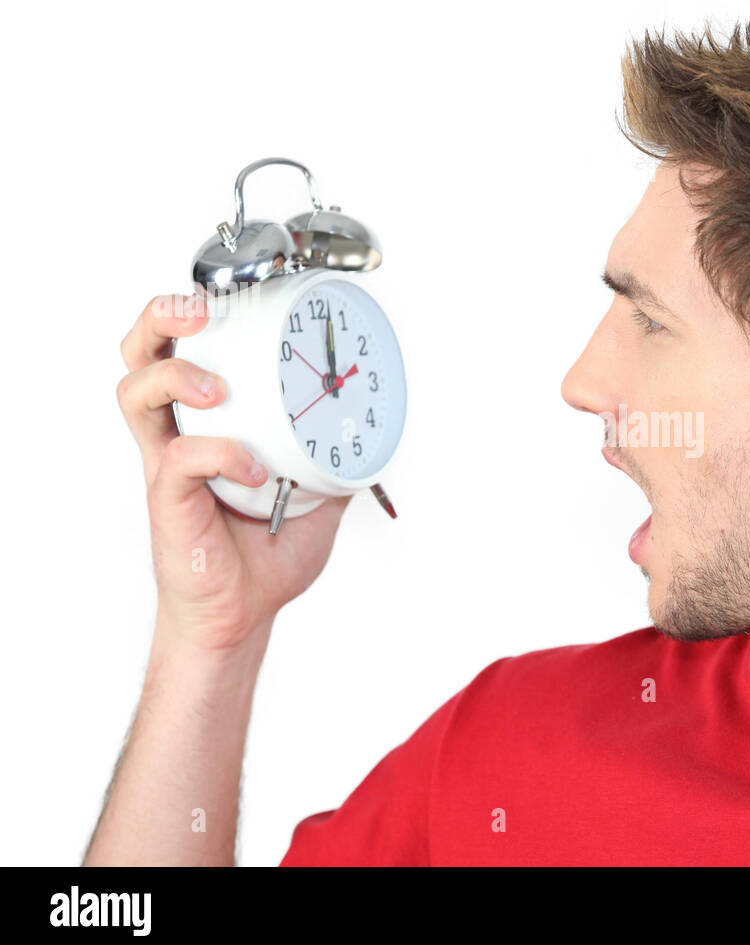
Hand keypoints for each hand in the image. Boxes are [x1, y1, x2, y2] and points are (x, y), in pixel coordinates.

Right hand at [117, 294, 352, 651]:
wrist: (245, 614)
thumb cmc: (267, 555)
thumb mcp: (320, 491)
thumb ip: (338, 453)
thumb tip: (380, 424)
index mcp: (208, 422)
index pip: (183, 349)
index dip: (196, 311)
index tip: (237, 292)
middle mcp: (178, 433)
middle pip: (140, 351)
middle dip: (162, 317)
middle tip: (200, 310)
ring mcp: (168, 464)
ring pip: (136, 391)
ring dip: (178, 374)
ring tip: (218, 389)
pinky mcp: (168, 499)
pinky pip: (184, 459)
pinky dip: (225, 453)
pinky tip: (258, 471)